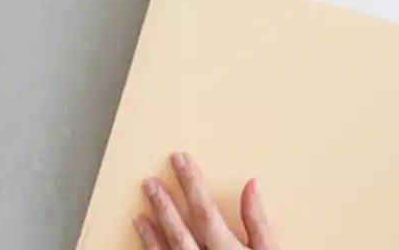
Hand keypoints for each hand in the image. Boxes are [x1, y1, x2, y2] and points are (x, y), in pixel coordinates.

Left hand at [134, 152, 278, 249]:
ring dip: (151, 232)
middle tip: (149, 182)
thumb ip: (258, 221)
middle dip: (164, 203)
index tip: (180, 160)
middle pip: (179, 230)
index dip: (191, 182)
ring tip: (140, 211)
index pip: (204, 210)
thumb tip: (251, 186)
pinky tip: (144, 238)